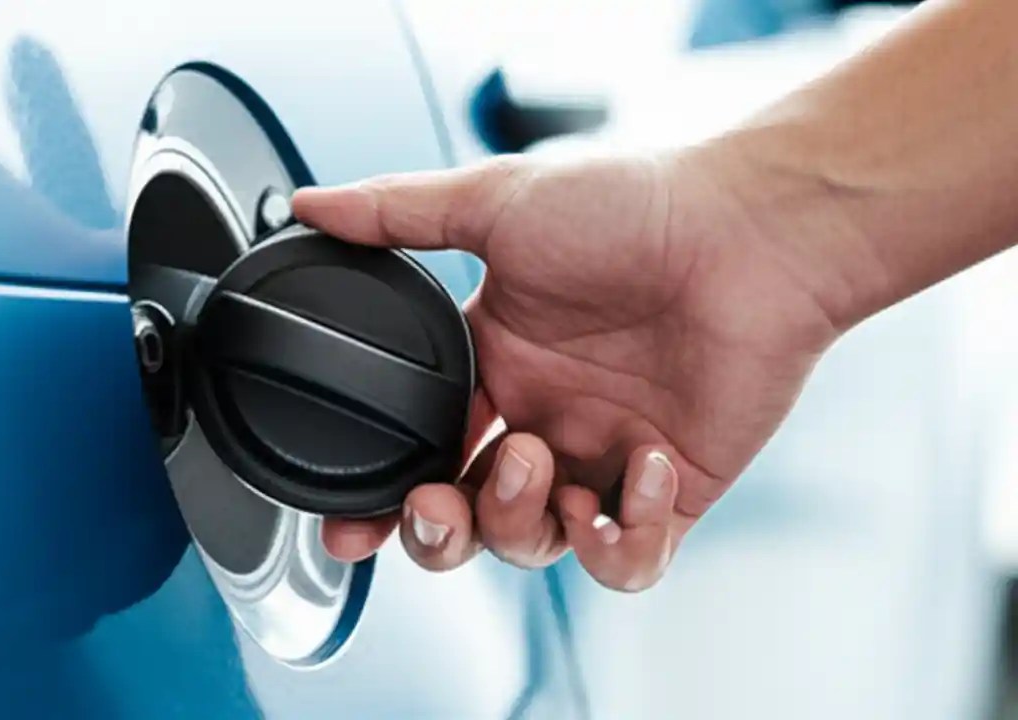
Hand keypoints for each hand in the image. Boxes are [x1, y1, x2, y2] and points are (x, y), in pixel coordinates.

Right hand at [292, 151, 841, 590]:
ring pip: (534, 548)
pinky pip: (628, 560)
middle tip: (438, 502)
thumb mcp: (495, 203)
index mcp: (496, 365)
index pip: (422, 451)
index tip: (347, 526)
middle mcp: (544, 419)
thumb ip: (396, 215)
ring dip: (517, 520)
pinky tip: (639, 468)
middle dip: (436, 532)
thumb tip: (309, 206)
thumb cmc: (635, 208)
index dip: (381, 497)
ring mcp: (603, 459)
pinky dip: (623, 538)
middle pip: (467, 520)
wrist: (750, 232)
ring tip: (534, 455)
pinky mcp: (671, 491)